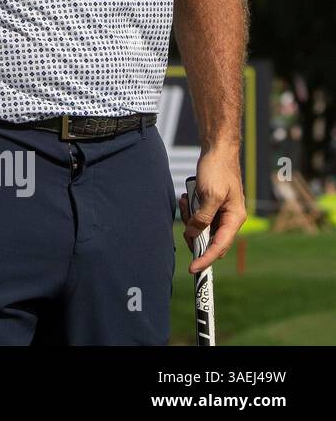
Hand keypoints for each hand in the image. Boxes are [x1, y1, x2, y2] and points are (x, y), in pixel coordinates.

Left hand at [179, 148, 246, 273]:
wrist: (217, 151)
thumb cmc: (217, 170)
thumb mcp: (210, 195)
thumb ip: (203, 217)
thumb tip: (194, 235)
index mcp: (235, 218)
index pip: (220, 246)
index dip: (206, 259)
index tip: (193, 268)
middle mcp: (229, 218)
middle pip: (209, 239)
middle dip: (194, 233)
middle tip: (186, 216)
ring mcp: (220, 213)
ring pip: (201, 228)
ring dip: (190, 218)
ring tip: (186, 200)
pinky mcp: (211, 206)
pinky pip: (198, 216)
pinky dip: (190, 210)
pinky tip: (186, 197)